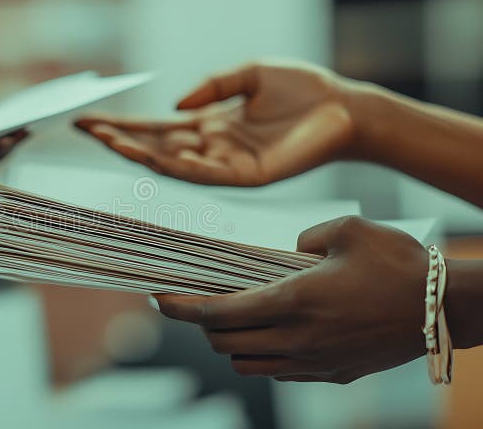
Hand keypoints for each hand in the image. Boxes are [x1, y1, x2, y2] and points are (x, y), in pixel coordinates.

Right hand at [75, 61, 354, 185]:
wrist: (343, 109)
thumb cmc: (302, 90)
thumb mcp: (249, 74)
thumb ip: (212, 84)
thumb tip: (175, 103)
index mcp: (209, 125)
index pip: (156, 126)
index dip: (123, 123)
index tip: (89, 119)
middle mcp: (210, 148)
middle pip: (155, 146)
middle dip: (121, 139)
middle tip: (89, 131)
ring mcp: (226, 165)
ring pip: (173, 163)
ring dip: (142, 154)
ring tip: (111, 141)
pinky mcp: (246, 176)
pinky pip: (206, 174)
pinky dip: (181, 166)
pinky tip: (157, 156)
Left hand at [153, 216, 428, 383]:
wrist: (445, 308)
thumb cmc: (398, 263)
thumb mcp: (347, 229)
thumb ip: (304, 238)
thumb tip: (289, 253)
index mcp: (293, 301)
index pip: (217, 313)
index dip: (181, 307)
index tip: (158, 298)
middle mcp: (297, 339)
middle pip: (223, 344)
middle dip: (201, 325)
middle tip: (196, 304)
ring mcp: (314, 362)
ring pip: (247, 365)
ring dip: (230, 345)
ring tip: (234, 321)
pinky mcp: (333, 374)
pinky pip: (280, 373)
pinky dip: (262, 357)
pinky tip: (272, 335)